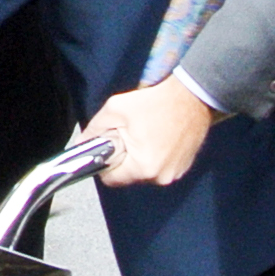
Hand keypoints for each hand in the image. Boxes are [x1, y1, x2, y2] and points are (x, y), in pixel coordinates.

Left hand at [83, 75, 216, 186]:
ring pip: (144, 173)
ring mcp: (174, 174)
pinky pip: (160, 168)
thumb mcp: (116, 109)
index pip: (111, 180)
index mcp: (142, 167)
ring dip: (140, 159)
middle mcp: (160, 177)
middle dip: (124, 159)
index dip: (105, 164)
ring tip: (146, 135)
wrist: (194, 96)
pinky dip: (156, 157)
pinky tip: (159, 138)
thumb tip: (81, 144)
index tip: (109, 148)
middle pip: (128, 177)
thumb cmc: (156, 102)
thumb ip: (95, 130)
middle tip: (129, 136)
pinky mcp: (183, 168)